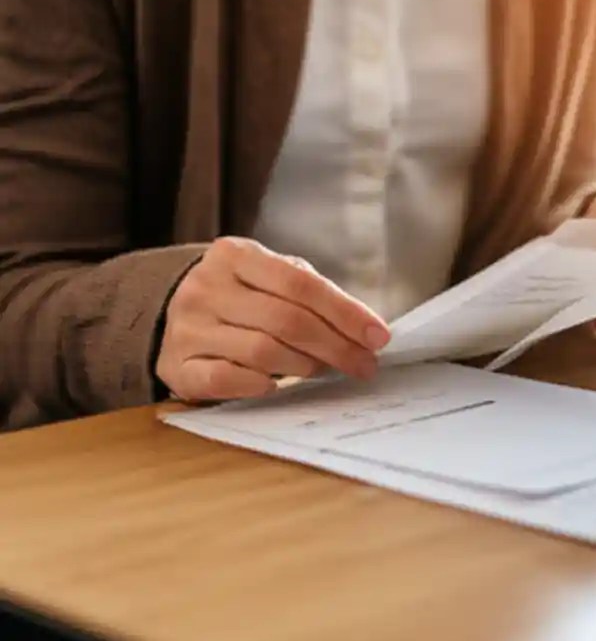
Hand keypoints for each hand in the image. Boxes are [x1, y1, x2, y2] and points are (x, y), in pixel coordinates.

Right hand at [156, 237, 390, 401]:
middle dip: (336, 347)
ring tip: (321, 369)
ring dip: (304, 365)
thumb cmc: (242, 297)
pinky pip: (226, 379)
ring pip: (262, 351)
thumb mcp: (271, 278)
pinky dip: (259, 384)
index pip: (301, 284)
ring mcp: (187, 327)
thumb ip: (314, 295)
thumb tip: (366, 331)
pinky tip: (276, 384)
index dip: (345, 313)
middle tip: (364, 365)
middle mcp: (205, 287)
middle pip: (286, 320)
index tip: (378, 337)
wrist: (172, 315)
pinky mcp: (176, 366)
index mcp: (234, 255)